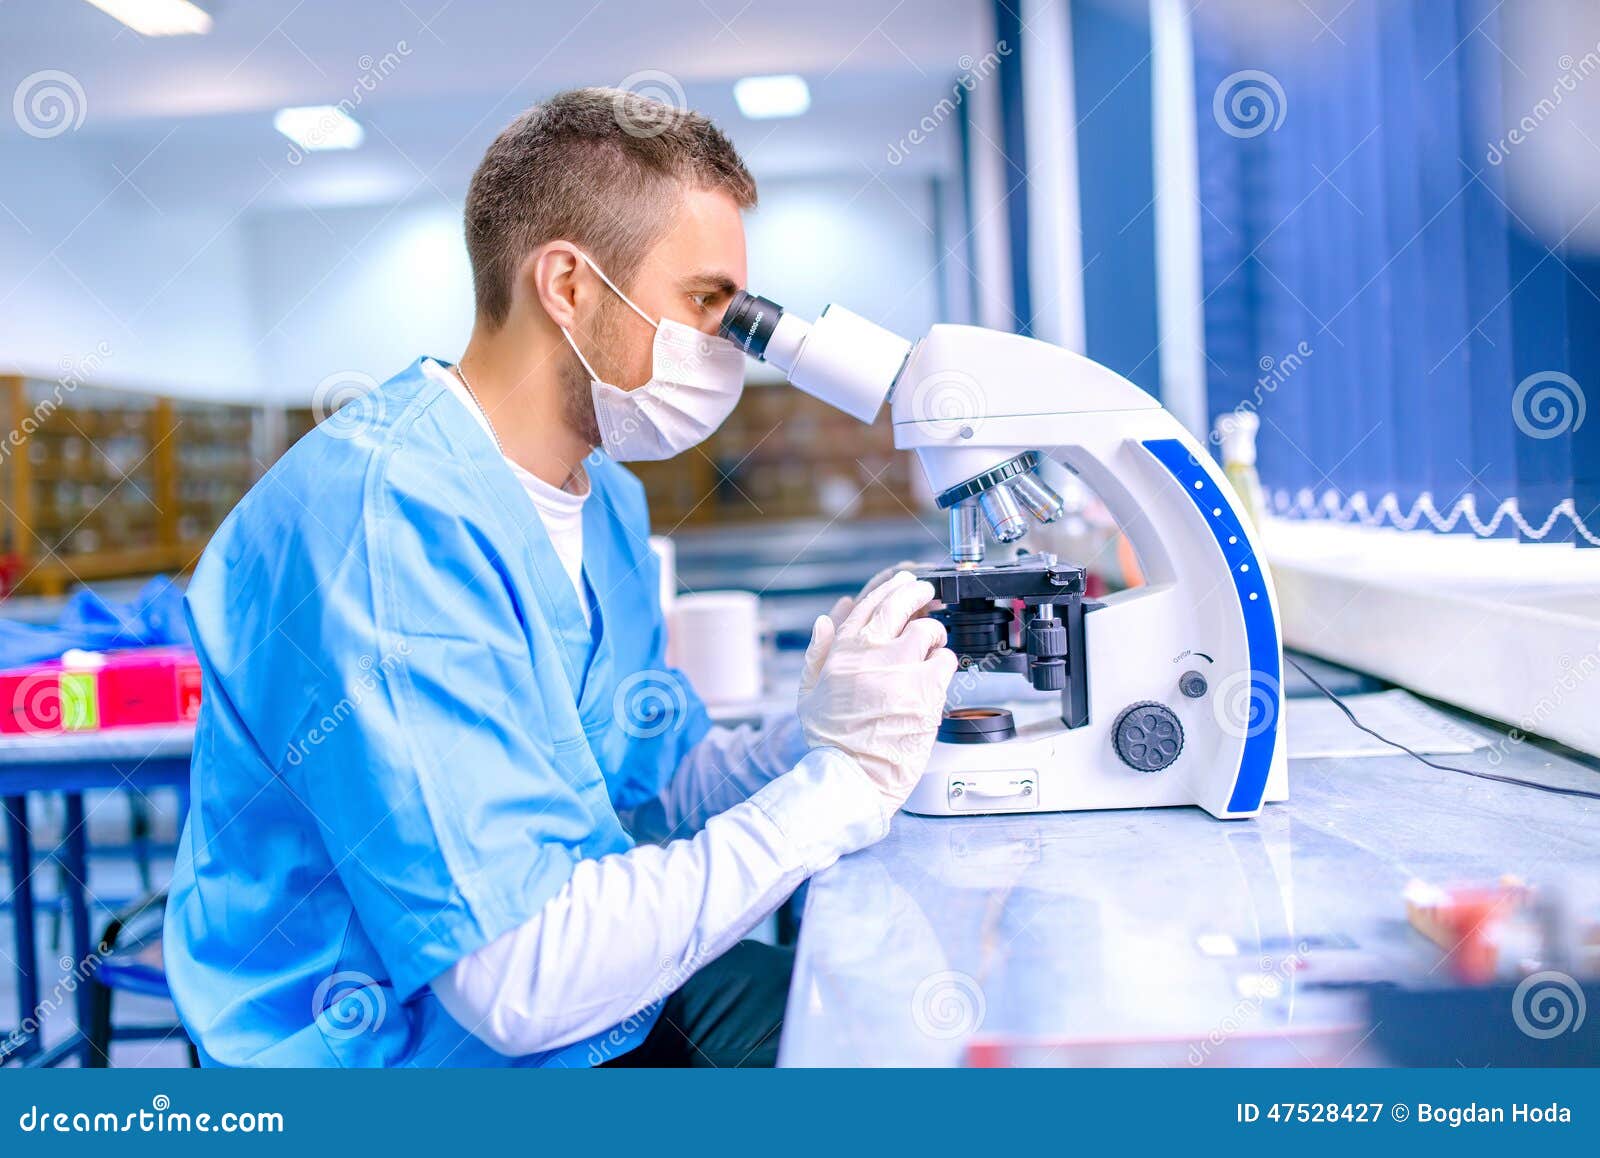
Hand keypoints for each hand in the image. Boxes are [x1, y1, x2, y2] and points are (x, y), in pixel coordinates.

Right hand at [798, 571, 957, 813]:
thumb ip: (816, 655)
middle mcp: (872, 653)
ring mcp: (902, 668)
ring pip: (929, 630)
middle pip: (901, 604)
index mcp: (843, 652)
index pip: (869, 605)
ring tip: (934, 646)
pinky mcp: (927, 689)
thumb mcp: (808, 695)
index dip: (889, 589)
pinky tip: (939, 675)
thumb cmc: (832, 743)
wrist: (852, 777)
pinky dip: (946, 664)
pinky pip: (946, 660)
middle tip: (928, 594)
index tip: (902, 584)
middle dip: (918, 593)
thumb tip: (824, 620)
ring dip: (934, 636)